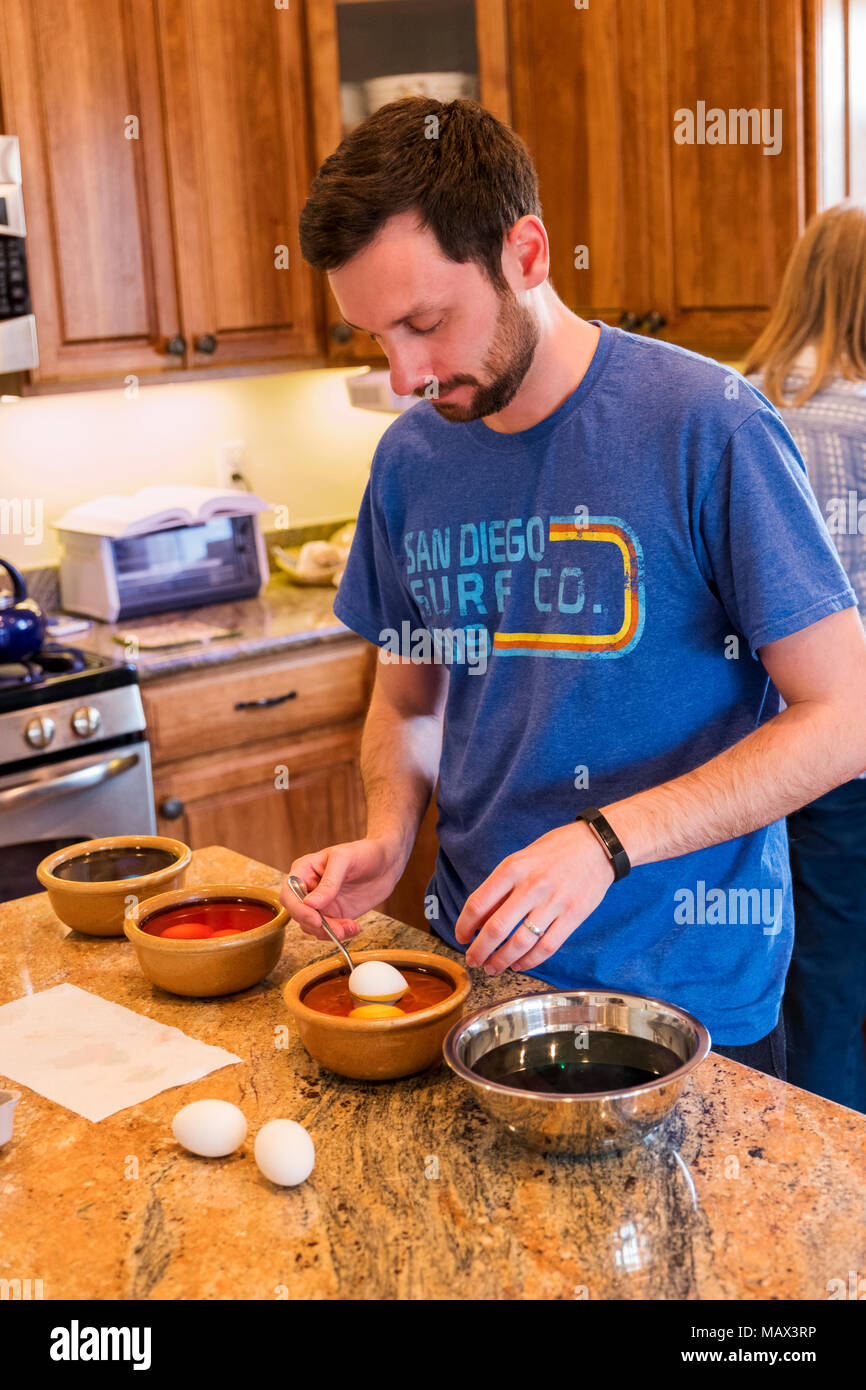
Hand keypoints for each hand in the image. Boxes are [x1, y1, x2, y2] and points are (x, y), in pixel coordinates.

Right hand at [279, 836, 404, 941]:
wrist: (386, 862)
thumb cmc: (363, 852)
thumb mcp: (345, 860)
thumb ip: (329, 882)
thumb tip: (311, 903)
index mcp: (304, 870)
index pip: (289, 894)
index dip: (298, 909)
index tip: (316, 919)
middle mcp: (308, 889)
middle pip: (299, 914)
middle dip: (317, 925)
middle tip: (338, 930)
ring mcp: (321, 904)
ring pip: (313, 927)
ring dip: (330, 932)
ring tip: (351, 926)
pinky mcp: (335, 914)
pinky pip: (329, 931)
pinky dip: (340, 934)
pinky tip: (354, 928)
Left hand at [454, 821, 615, 973]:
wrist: (597, 844)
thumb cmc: (555, 851)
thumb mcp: (521, 859)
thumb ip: (502, 886)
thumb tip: (479, 919)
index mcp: (513, 868)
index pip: (478, 903)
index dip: (464, 926)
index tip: (461, 937)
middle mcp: (531, 885)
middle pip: (496, 928)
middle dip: (479, 950)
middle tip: (473, 960)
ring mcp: (554, 902)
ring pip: (520, 942)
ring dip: (502, 960)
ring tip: (493, 967)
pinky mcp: (573, 915)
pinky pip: (547, 946)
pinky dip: (530, 961)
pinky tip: (520, 964)